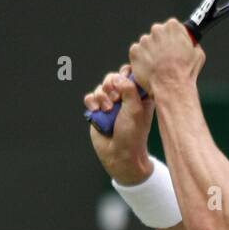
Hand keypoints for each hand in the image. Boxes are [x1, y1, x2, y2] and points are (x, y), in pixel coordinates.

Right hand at [83, 63, 154, 183]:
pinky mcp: (98, 111)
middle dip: (110, 85)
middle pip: (112, 77)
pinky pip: (90, 97)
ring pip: (100, 87)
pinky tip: (97, 110)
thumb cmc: (132, 135)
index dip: (124, 76)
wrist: (119, 155)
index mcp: (139, 96)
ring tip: (107, 110)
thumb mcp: (135, 110)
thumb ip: (128, 89)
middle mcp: (124, 98)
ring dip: (101, 96)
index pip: (130, 74)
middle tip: (115, 99)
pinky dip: (91, 102)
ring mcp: (110, 104)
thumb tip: (117, 77)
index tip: (125, 86)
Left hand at [128, 19, 204, 98]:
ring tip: (156, 66)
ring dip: (149, 52)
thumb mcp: (197, 54)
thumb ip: (191, 44)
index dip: (172, 37)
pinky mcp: (135, 51)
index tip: (172, 45)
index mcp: (172, 26)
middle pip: (157, 33)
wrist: (172, 86)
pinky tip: (148, 68)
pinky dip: (140, 60)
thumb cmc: (186, 72)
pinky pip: (136, 53)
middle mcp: (157, 30)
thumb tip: (191, 44)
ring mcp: (144, 40)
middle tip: (164, 57)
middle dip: (159, 43)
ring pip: (146, 44)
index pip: (170, 27)